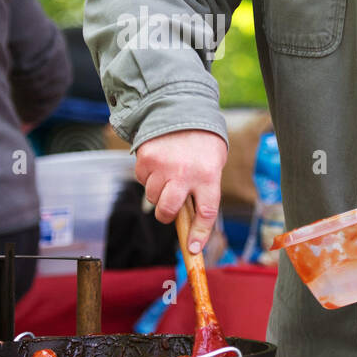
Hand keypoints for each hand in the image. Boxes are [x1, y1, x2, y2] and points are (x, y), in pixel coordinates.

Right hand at [134, 129, 227, 254]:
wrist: (182, 107)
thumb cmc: (202, 140)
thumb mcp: (214, 163)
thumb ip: (205, 190)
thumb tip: (192, 222)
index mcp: (208, 176)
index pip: (204, 214)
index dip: (198, 235)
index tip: (193, 249)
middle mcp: (184, 173)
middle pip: (168, 211)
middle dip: (167, 216)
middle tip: (170, 211)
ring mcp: (162, 166)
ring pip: (152, 197)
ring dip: (158, 192)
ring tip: (169, 174)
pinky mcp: (145, 158)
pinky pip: (142, 179)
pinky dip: (149, 176)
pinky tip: (159, 162)